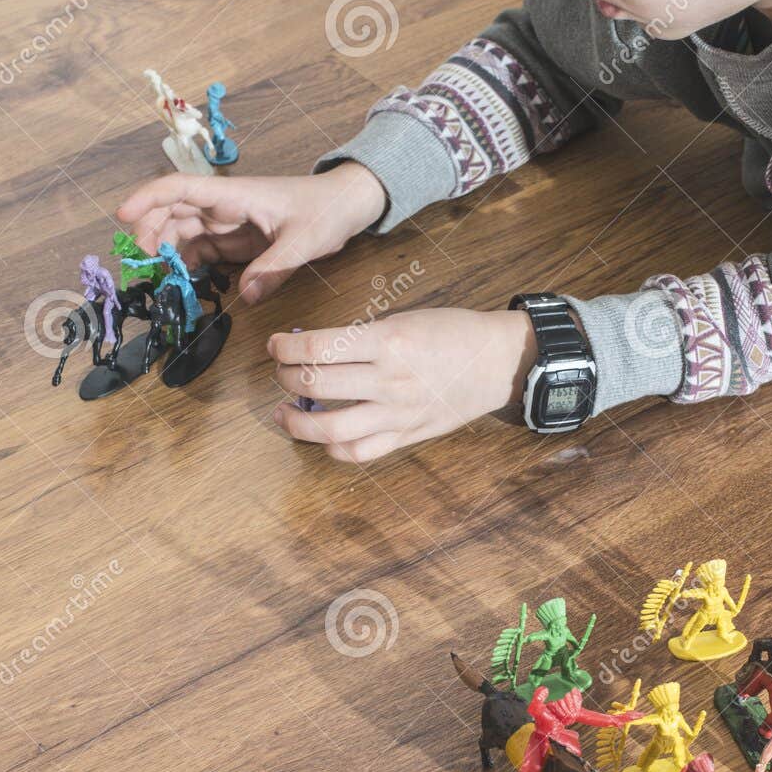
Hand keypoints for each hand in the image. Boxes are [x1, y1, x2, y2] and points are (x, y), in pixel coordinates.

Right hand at [115, 162, 387, 302]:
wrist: (346, 206)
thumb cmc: (326, 210)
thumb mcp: (305, 240)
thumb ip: (274, 268)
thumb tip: (245, 297)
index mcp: (233, 194)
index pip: (179, 188)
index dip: (147, 198)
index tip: (121, 216)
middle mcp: (223, 206)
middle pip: (171, 212)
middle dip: (148, 234)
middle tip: (141, 267)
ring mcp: (226, 223)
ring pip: (181, 234)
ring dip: (165, 254)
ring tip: (160, 282)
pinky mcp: (234, 241)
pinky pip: (200, 251)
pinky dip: (187, 266)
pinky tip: (183, 284)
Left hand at [270, 307, 536, 462]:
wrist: (496, 362)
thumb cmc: (453, 333)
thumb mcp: (405, 319)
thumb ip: (362, 337)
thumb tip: (315, 349)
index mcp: (388, 340)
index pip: (318, 347)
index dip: (284, 348)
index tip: (275, 345)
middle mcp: (390, 379)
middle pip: (315, 384)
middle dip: (285, 376)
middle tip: (280, 372)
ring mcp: (398, 413)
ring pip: (329, 428)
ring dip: (296, 420)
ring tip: (283, 411)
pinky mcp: (407, 435)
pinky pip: (359, 452)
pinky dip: (332, 447)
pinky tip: (322, 436)